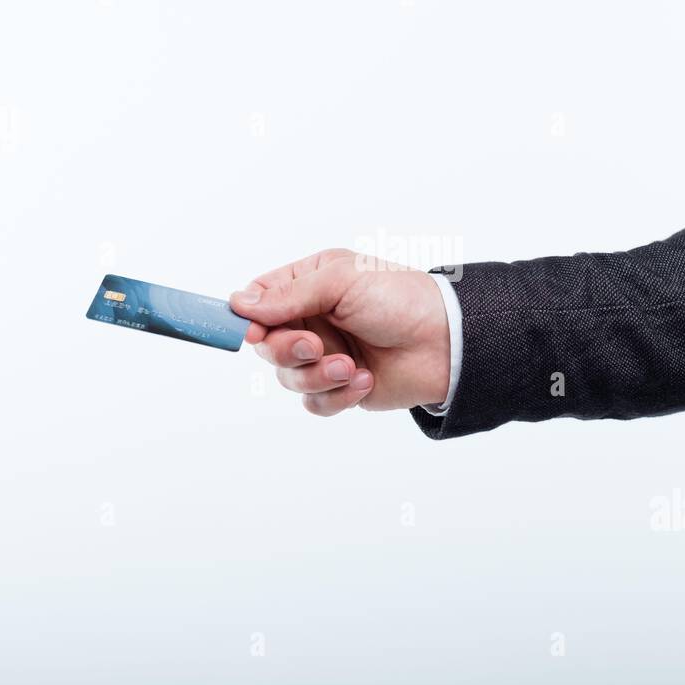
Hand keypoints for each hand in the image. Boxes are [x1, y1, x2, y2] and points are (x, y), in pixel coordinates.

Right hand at [230, 249, 451, 415]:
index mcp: (309, 284)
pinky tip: (365, 379)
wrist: (445, 343)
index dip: (251, 319)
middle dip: (287, 350)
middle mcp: (312, 320)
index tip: (256, 331)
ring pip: (289, 378)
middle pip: (267, 346)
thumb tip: (239, 304)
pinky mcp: (341, 388)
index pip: (259, 301)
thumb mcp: (341, 281)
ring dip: (318, 375)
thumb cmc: (399, 299)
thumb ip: (289, 294)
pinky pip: (316, 403)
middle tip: (314, 346)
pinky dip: (337, 395)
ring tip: (350, 366)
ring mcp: (325, 356)